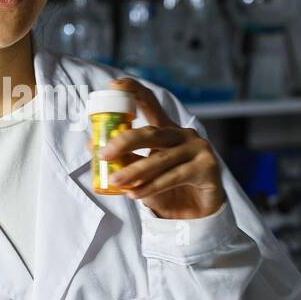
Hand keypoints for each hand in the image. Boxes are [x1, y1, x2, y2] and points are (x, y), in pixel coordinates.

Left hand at [88, 78, 226, 219]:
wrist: (197, 214)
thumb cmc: (169, 188)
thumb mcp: (143, 173)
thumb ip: (125, 159)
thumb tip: (93, 146)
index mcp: (167, 129)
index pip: (151, 102)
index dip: (133, 90)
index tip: (113, 86)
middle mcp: (184, 134)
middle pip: (152, 132)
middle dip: (125, 141)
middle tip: (104, 154)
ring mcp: (198, 149)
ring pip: (160, 158)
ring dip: (134, 171)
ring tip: (115, 181)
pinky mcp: (207, 168)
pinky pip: (173, 177)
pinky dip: (151, 186)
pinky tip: (135, 193)